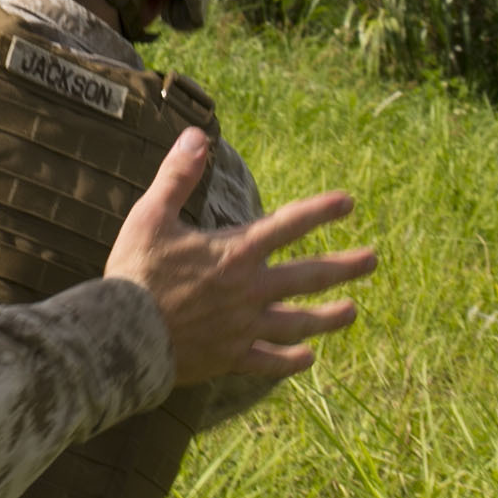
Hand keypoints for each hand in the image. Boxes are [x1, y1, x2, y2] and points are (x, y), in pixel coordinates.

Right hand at [104, 128, 376, 387]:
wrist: (124, 336)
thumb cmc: (135, 272)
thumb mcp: (151, 215)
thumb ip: (178, 175)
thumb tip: (198, 136)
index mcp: (235, 253)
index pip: (288, 225)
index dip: (320, 211)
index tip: (348, 202)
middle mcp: (250, 290)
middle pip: (309, 277)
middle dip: (344, 267)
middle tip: (373, 260)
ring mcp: (244, 327)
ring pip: (298, 322)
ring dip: (328, 317)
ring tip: (352, 311)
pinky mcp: (231, 358)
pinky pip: (270, 362)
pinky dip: (291, 361)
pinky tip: (308, 358)